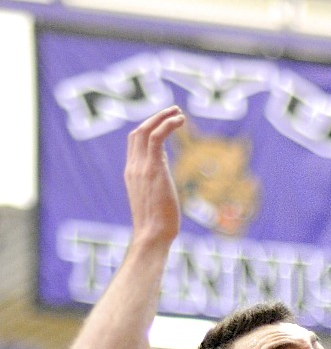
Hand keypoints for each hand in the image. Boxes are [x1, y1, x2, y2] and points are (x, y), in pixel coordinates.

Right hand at [124, 105, 184, 247]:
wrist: (152, 236)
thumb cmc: (157, 227)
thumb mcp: (155, 201)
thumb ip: (156, 185)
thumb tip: (164, 181)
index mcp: (132, 174)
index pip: (134, 144)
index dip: (148, 130)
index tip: (164, 125)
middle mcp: (133, 168)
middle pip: (136, 133)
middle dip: (154, 118)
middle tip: (173, 111)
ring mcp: (141, 167)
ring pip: (145, 130)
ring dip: (162, 117)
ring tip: (179, 112)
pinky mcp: (153, 169)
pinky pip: (156, 137)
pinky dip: (167, 125)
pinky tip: (180, 120)